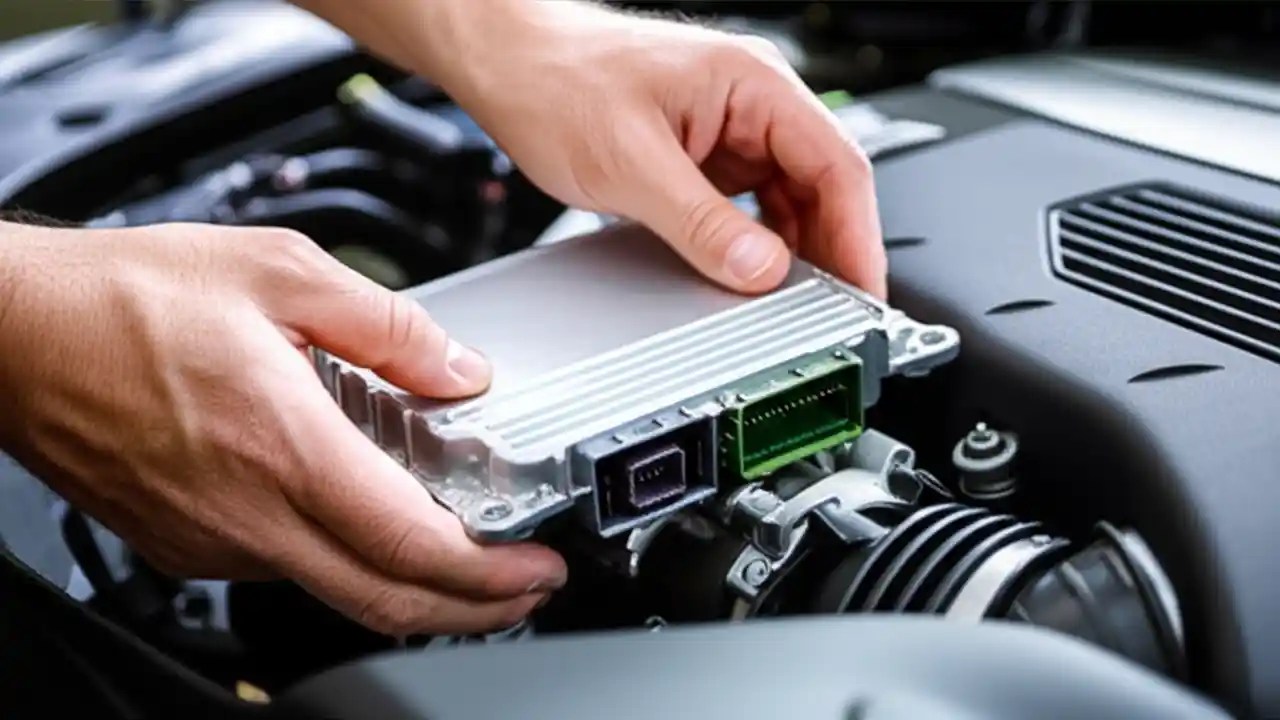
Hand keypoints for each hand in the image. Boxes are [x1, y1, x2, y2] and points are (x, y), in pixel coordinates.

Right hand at [0, 221, 564, 635]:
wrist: (14, 331)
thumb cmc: (123, 298)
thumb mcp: (280, 272)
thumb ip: (388, 325)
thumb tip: (458, 368)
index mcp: (284, 446)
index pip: (411, 546)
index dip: (490, 575)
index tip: (537, 569)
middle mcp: (248, 513)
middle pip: (386, 601)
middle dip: (474, 610)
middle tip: (523, 590)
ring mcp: (213, 540)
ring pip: (337, 591)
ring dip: (412, 585)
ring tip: (463, 551)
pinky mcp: (185, 544)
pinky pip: (284, 569)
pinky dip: (345, 560)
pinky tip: (368, 521)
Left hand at [430, 2, 886, 297]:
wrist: (506, 62)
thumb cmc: (556, 80)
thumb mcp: (632, 165)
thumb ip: (703, 223)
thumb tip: (761, 272)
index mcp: (753, 84)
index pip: (838, 165)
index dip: (859, 238)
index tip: (863, 294)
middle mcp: (752, 103)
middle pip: (822, 187)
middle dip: (832, 253)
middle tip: (834, 316)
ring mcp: (731, 129)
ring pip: (789, 201)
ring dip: (795, 254)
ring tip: (796, 308)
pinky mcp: (706, 155)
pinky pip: (751, 206)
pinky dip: (756, 246)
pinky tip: (751, 280)